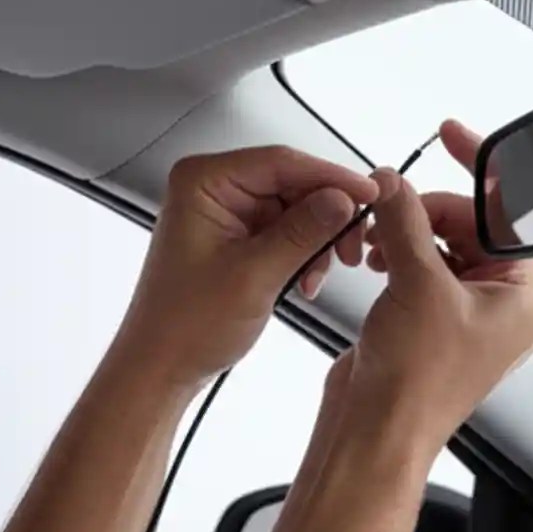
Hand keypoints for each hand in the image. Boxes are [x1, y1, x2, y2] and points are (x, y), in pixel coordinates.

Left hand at [111, 147, 378, 389]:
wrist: (161, 368)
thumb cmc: (186, 326)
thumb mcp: (255, 275)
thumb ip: (303, 232)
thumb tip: (343, 199)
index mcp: (204, 182)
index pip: (282, 162)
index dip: (331, 177)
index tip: (371, 195)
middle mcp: (213, 188)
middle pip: (293, 184)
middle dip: (326, 218)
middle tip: (351, 250)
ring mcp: (226, 212)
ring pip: (295, 209)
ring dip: (316, 242)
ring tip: (316, 278)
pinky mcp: (236, 236)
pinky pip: (286, 231)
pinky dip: (304, 254)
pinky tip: (305, 282)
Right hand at [350, 120, 532, 444]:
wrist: (375, 431)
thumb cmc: (417, 385)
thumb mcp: (418, 284)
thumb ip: (405, 220)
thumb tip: (394, 183)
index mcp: (524, 293)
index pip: (511, 211)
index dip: (480, 169)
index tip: (453, 136)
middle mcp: (500, 301)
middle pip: (470, 222)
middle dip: (426, 206)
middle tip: (389, 198)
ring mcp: (464, 311)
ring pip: (441, 241)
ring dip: (406, 229)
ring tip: (375, 234)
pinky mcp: (431, 319)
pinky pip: (421, 265)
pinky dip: (396, 251)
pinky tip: (373, 253)